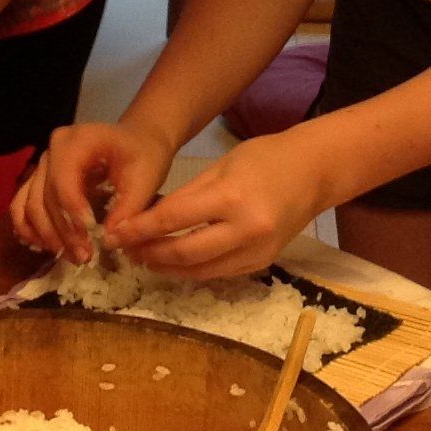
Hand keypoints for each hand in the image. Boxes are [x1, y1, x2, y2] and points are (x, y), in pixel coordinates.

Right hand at [11, 120, 178, 264]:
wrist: (136, 142)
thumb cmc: (143, 157)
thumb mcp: (146, 179)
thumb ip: (128, 209)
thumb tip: (107, 240)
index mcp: (77, 141)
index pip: (64, 181)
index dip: (73, 213)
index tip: (93, 239)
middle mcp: (51, 151)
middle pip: (45, 197)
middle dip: (63, 232)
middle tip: (84, 257)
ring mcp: (41, 166)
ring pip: (29, 206)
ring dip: (46, 236)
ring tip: (72, 256)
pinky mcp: (38, 181)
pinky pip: (22, 206)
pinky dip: (30, 229)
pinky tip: (49, 247)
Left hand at [102, 130, 333, 278]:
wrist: (314, 173)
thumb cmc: (266, 158)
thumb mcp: (221, 167)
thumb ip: (187, 196)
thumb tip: (149, 219)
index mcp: (232, 198)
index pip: (175, 220)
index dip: (141, 230)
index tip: (115, 234)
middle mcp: (246, 230)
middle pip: (185, 254)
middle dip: (150, 253)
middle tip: (126, 250)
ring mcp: (257, 251)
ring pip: (201, 270)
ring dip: (168, 267)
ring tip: (145, 258)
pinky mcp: (262, 263)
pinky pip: (220, 272)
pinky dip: (193, 269)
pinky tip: (175, 261)